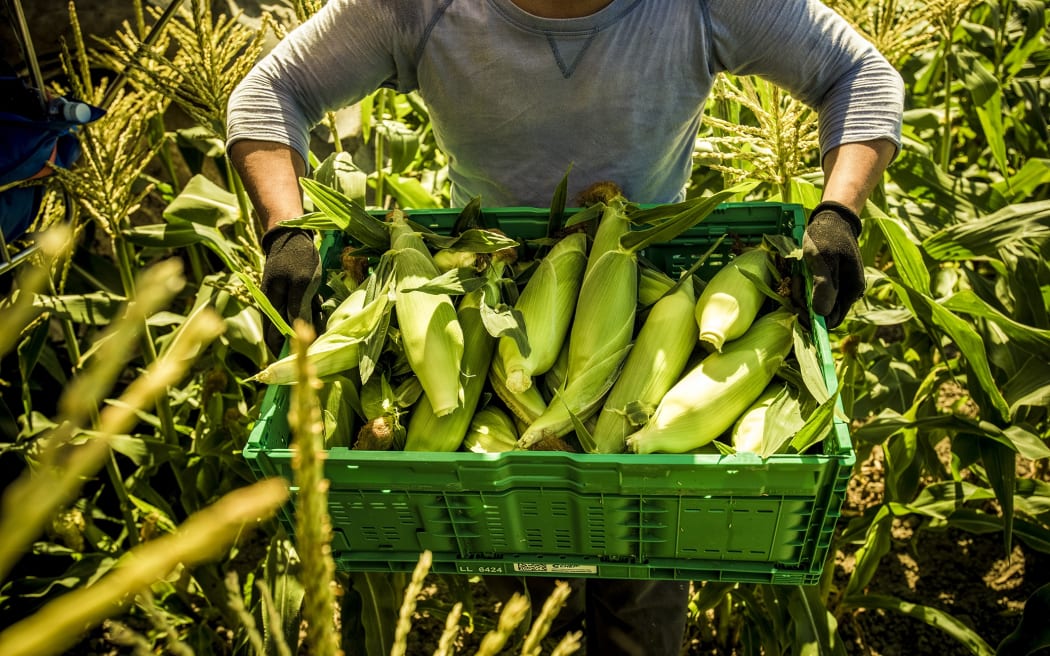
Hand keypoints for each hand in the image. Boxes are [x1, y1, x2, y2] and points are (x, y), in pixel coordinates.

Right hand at [260, 226, 321, 356]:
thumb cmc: (297, 257)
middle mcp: (274, 306)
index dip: (284, 353)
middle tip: (319, 350)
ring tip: (325, 331)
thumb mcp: (301, 283)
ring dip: (310, 328)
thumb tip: (297, 335)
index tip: (301, 365)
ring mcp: (284, 300)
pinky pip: (304, 311)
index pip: (273, 338)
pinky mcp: (294, 294)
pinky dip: (313, 314)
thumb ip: (298, 309)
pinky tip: (324, 313)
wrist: (292, 233)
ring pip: (297, 323)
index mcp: (271, 305)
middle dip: (302, 343)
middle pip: (286, 333)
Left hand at [794, 202, 864, 328]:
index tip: (797, 308)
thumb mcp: (824, 258)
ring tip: (798, 278)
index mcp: (850, 290)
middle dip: (805, 307)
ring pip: (816, 305)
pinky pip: (813, 295)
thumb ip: (823, 285)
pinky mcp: (827, 282)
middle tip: (794, 287)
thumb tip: (820, 313)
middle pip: (822, 315)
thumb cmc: (829, 235)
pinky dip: (803, 290)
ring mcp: (837, 288)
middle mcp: (845, 293)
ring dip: (802, 297)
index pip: (832, 321)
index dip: (814, 321)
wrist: (831, 218)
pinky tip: (799, 276)